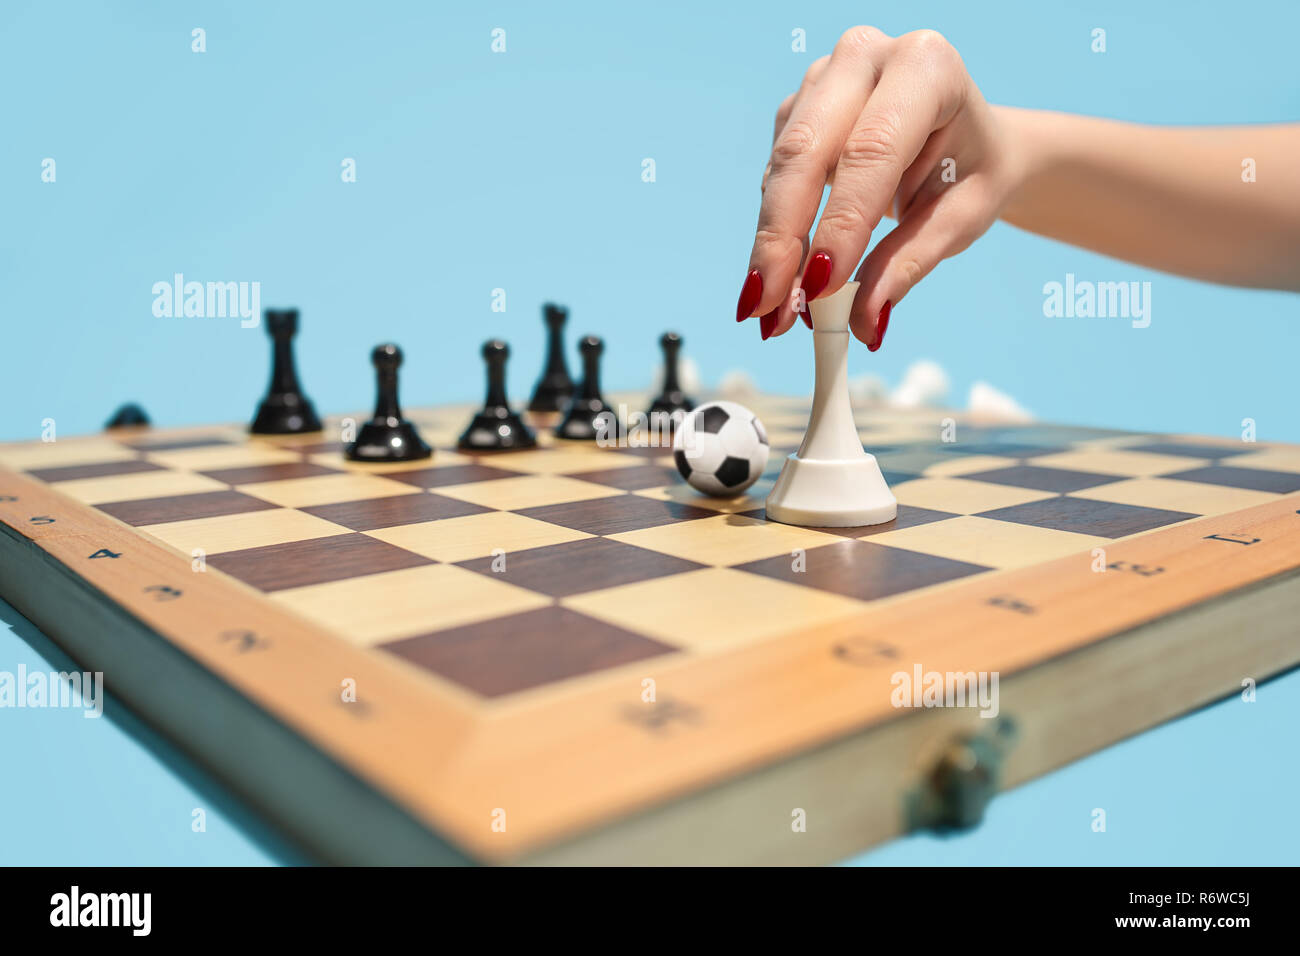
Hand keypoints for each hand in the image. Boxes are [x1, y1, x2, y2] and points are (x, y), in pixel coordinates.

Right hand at [736, 27, 1020, 348]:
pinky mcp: (796, 109)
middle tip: (770, 309)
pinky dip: (774, 233)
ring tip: (773, 311)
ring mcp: (823, 78)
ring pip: (781, 169)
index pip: (872, 150)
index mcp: (926, 67)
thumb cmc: (971, 171)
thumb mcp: (960, 219)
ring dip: (771, 246)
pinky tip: (782, 278)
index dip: (840, 223)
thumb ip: (909, 264)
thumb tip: (864, 321)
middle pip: (807, 151)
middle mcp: (866, 58)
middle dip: (782, 239)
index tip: (819, 290)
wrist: (966, 139)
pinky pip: (775, 178)